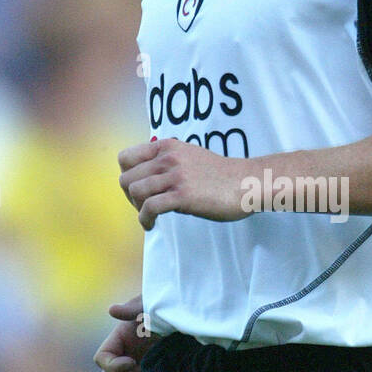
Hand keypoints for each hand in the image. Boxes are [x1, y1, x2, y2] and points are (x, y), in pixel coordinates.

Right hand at [93, 295, 161, 371]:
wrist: (190, 314)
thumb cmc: (167, 304)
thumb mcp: (151, 304)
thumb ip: (134, 308)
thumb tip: (112, 310)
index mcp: (120, 338)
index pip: (102, 358)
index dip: (112, 365)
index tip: (132, 362)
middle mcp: (126, 354)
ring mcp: (139, 366)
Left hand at [118, 138, 249, 229]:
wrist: (246, 183)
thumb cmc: (219, 175)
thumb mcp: (189, 156)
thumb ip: (168, 161)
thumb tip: (146, 176)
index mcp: (167, 146)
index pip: (125, 158)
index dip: (127, 176)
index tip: (137, 190)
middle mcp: (168, 158)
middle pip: (126, 178)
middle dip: (129, 197)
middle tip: (142, 207)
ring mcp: (175, 176)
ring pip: (135, 192)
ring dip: (137, 209)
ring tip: (149, 217)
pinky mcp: (182, 195)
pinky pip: (150, 208)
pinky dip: (145, 220)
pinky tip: (152, 225)